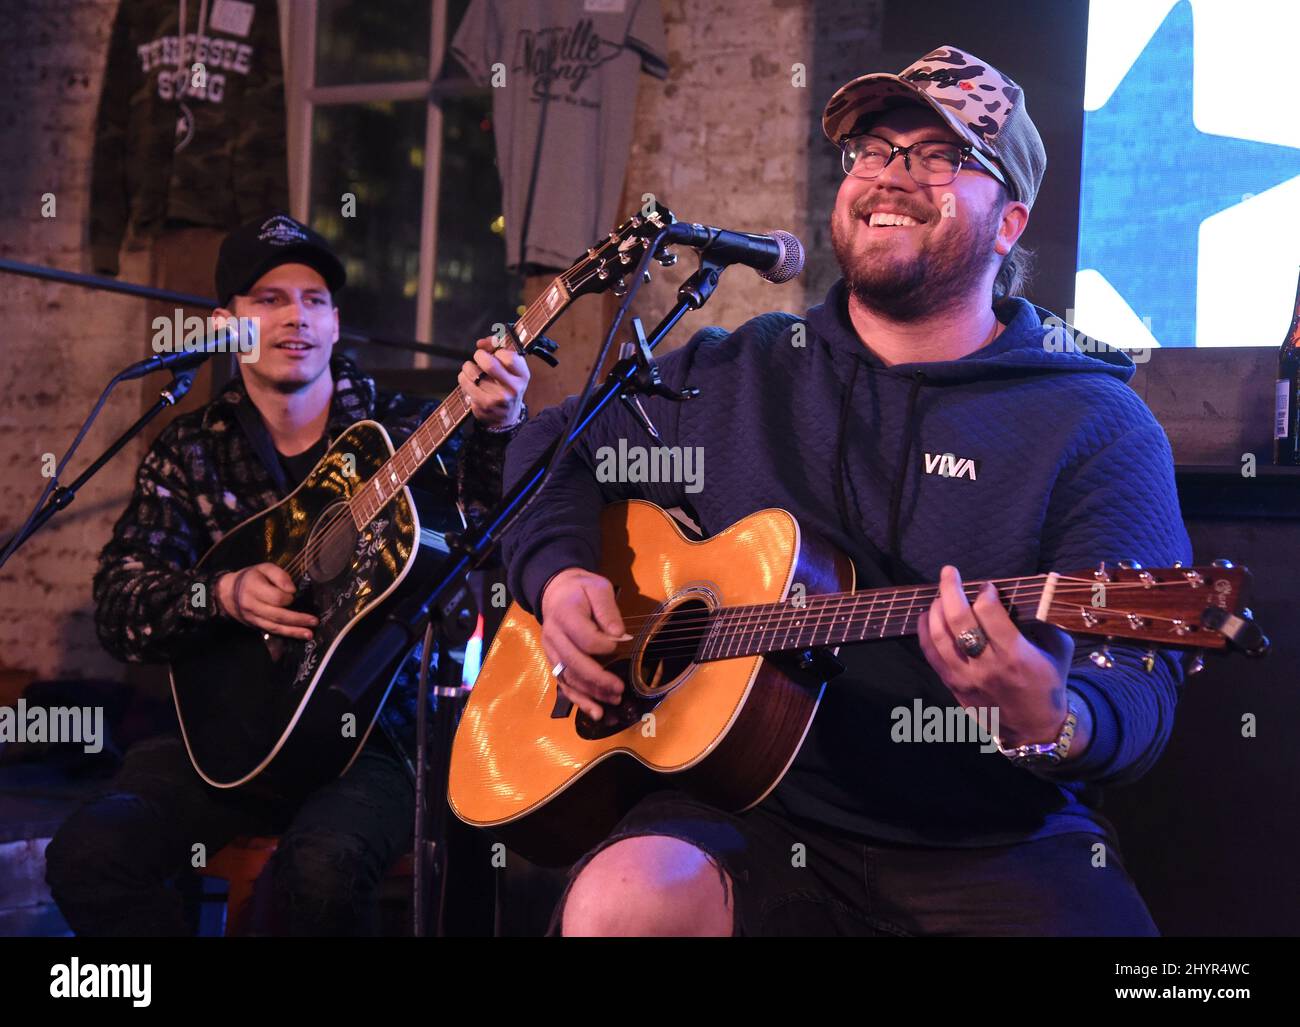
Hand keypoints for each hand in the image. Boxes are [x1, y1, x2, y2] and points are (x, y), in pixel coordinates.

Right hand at [215, 563, 317, 640]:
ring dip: (294, 631)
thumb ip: (279, 575)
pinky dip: (286, 634)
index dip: (288, 597)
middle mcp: (252, 605)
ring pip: (275, 627)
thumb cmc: (250, 578)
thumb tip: (292, 589)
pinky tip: (299, 634)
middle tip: (314, 621)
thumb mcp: (264, 568)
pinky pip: (272, 631)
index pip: (275, 598)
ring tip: (309, 634)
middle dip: (297, 619)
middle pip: (277, 615)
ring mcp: (253, 617)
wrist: (227, 593)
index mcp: (253, 588)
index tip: (293, 593)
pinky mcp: (255, 625)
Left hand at [461, 336, 528, 428]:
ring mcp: (498, 398)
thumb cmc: (507, 385)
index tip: (495, 353)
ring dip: (469, 366)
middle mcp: (513, 388)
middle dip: (479, 356)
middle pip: (489, 364)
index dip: (497, 351)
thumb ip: (498, 349)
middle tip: (479, 357)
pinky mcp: (484, 405)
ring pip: (473, 372)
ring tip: (472, 369)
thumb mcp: (511, 367)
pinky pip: (466, 383)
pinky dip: (464, 378)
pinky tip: (469, 380)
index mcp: (522, 375)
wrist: (507, 416)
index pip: (509, 356)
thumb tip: (481, 343)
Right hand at [539, 567, 629, 720]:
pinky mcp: (553, 661)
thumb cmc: (581, 589)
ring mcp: (551, 651)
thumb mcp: (598, 588)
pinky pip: (563, 684)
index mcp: (565, 615)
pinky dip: (579, 700)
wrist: (555, 592)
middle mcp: (554, 636)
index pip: (585, 638)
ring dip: (590, 694)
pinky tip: (595, 711)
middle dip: (598, 679)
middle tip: (619, 688)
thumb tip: (619, 635)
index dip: (605, 646)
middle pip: (574, 663)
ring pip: (568, 678)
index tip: (620, 644)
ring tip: (613, 701)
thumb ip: (608, 610)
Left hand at [916, 565, 1075, 747]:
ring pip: (939, 636)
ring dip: (935, 609)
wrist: (1034, 729)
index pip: (988, 613)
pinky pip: (930, 655)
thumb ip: (1046, 621)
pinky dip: (924, 632)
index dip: (984, 593)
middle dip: (950, 589)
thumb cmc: (1048, 684)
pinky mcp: (953, 686)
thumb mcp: (1059, 650)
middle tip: (949, 572)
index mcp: (1015, 656)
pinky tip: (927, 617)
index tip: (986, 586)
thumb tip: (1034, 593)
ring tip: (940, 595)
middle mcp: (986, 666)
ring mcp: (965, 678)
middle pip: (958, 620)